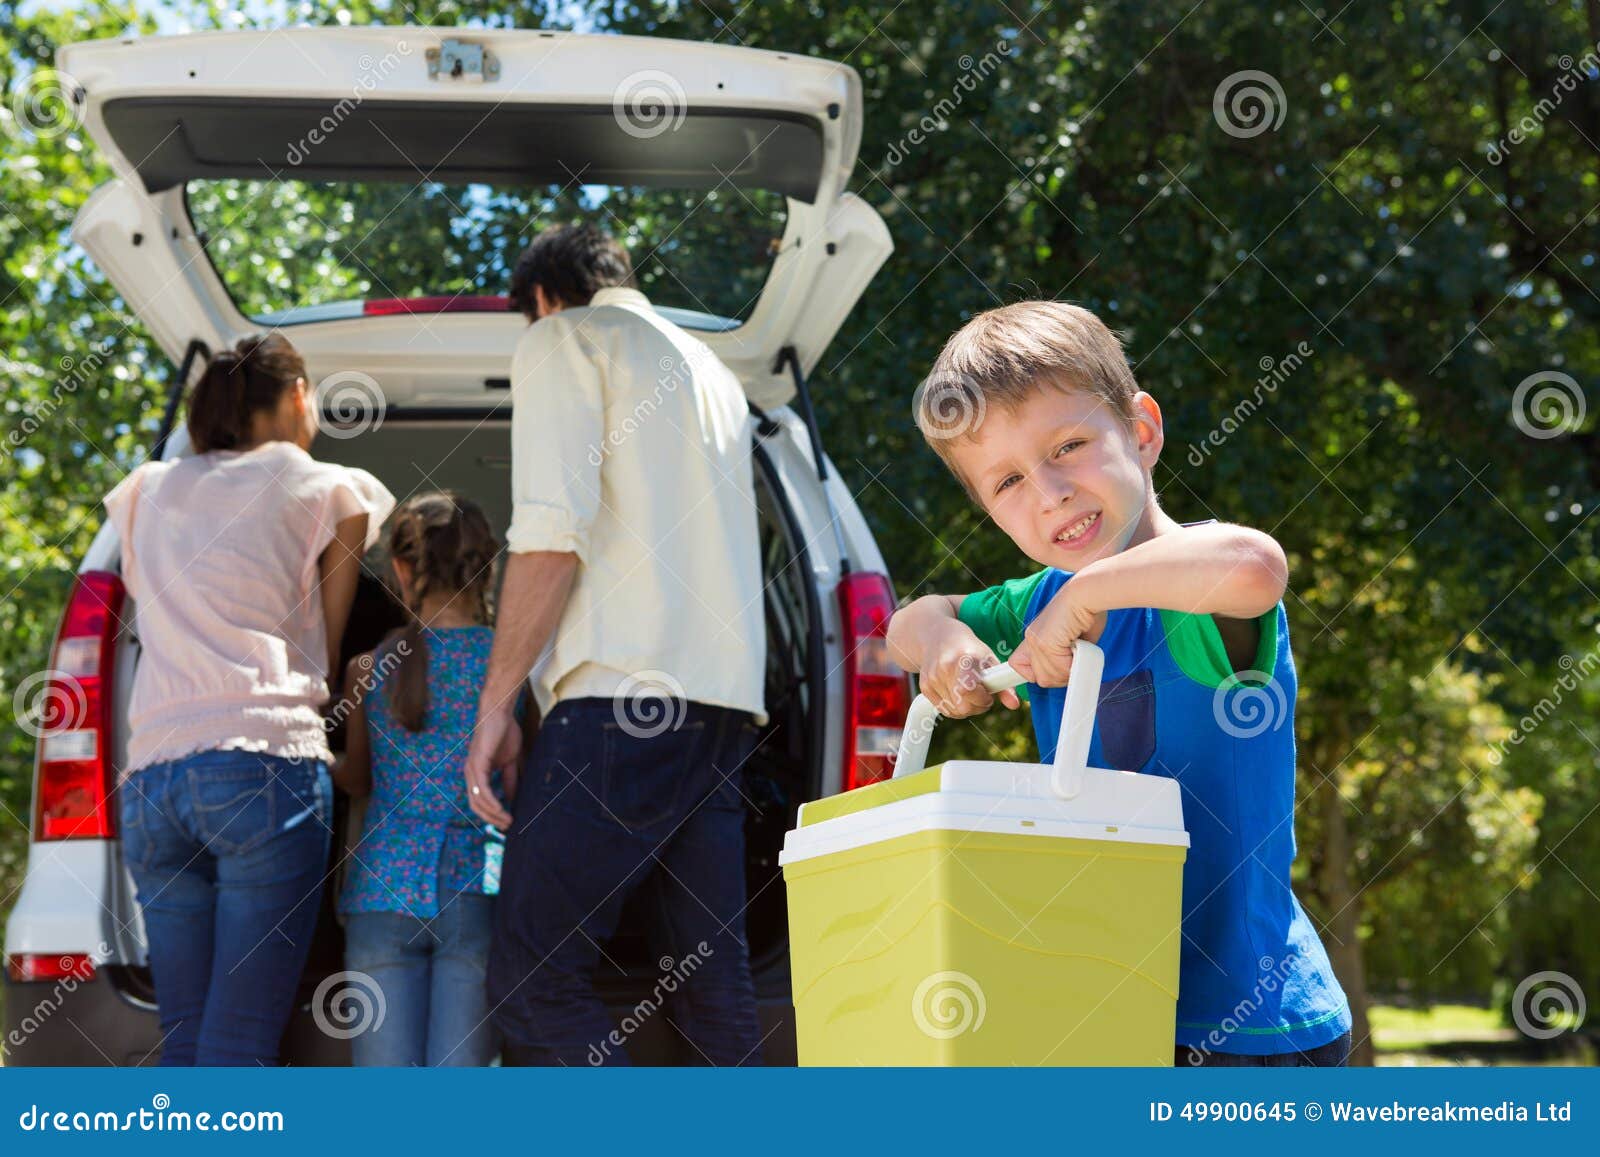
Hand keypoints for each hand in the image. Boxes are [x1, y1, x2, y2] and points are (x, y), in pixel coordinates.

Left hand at [465, 703, 520, 829]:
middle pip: (476, 806)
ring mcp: (472, 770)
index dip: (492, 815)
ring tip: (508, 822)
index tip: (507, 824)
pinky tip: (501, 810)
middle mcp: (470, 775)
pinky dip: (491, 802)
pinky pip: (482, 790)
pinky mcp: (477, 765)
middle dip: (492, 820)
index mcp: (477, 774)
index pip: (481, 801)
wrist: (499, 713)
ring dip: (493, 815)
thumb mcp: (510, 762)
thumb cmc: (504, 733)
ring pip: (478, 801)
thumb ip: (510, 779)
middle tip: (508, 828)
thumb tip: (513, 799)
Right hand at [918, 622, 1021, 717]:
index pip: (968, 690)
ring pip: (954, 711)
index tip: (988, 694)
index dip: (982, 699)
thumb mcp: (989, 659)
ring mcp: (932, 677)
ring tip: (970, 692)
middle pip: (962, 707)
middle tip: (981, 696)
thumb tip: (1014, 705)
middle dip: (976, 707)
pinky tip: (958, 693)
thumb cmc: (968, 648)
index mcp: (964, 659)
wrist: (937, 636)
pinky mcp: (925, 685)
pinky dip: (954, 707)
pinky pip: (944, 709)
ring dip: (966, 707)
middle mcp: (945, 668)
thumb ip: (1003, 684)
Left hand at [1011, 584, 1103, 686]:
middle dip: (1062, 676)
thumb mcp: (1075, 638)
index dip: (1040, 673)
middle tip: (1077, 660)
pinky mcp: (1045, 643)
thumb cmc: (1087, 611)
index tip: (1058, 669)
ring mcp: (1035, 641)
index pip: (1019, 666)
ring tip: (1081, 650)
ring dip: (1070, 671)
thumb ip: (1068, 656)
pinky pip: (1061, 670)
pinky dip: (1075, 666)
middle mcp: (1030, 638)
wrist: (1088, 592)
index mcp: (1034, 636)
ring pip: (1051, 678)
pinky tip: (1082, 649)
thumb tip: (1074, 673)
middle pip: (1041, 679)